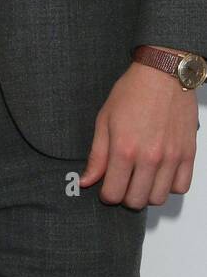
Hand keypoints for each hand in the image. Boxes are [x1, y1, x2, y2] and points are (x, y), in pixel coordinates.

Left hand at [79, 63, 197, 206]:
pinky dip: (170, 186)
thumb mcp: (105, 119)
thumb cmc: (133, 92)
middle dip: (125, 196)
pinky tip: (160, 173)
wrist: (163, 74)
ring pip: (158, 198)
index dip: (107, 194)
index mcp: (124, 149)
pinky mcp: (188, 154)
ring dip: (147, 193)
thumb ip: (97, 155)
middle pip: (136, 201)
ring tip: (140, 177)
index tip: (106, 186)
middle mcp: (149, 157)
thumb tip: (87, 180)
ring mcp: (171, 158)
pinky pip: (181, 187)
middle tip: (122, 182)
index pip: (114, 194)